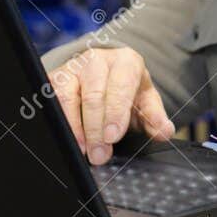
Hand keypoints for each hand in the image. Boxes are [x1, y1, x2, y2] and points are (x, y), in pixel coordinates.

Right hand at [48, 46, 174, 164]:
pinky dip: (59, 122)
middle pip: (92, 95)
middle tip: (99, 155)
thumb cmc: (128, 90)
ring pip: (66, 97)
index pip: (120, 86)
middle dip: (95, 129)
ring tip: (81, 150)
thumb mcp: (146, 102)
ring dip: (73, 128)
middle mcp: (97, 61)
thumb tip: (165, 133)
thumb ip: (156, 118)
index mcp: (125, 62)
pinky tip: (67, 139)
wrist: (108, 74)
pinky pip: (51, 101)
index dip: (115, 113)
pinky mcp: (54, 79)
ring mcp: (72, 68)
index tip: (112, 137)